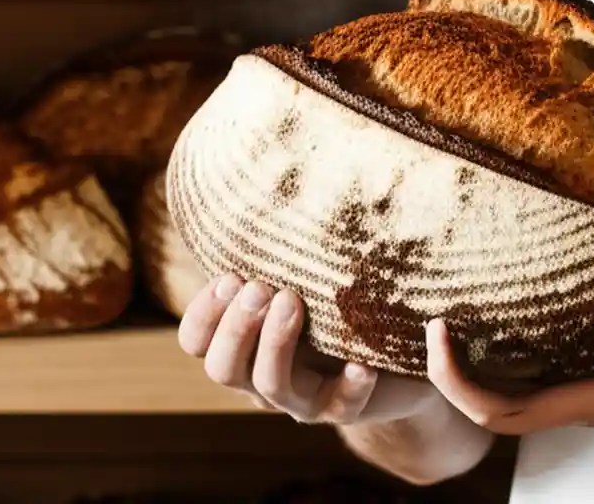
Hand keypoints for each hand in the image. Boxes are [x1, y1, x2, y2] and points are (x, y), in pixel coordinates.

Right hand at [179, 274, 441, 424]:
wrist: (397, 358)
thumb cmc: (337, 302)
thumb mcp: (300, 275)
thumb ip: (273, 253)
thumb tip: (260, 184)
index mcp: (242, 345)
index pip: (196, 342)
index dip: (203, 313)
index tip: (228, 276)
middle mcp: (261, 377)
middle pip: (222, 369)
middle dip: (236, 326)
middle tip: (258, 286)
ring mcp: (302, 400)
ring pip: (270, 388)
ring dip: (276, 343)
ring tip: (292, 301)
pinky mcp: (345, 407)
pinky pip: (342, 407)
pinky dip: (350, 385)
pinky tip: (362, 362)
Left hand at [425, 300, 593, 440]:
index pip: (507, 412)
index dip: (460, 385)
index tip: (438, 336)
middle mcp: (586, 395)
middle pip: (497, 398)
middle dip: (452, 367)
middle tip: (431, 311)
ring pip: (518, 376)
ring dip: (481, 350)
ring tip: (456, 296)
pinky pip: (547, 351)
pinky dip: (520, 328)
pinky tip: (517, 289)